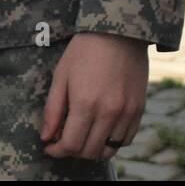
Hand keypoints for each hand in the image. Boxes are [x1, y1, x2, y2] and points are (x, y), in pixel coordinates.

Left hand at [41, 32, 148, 160]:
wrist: (118, 34)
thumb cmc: (83, 52)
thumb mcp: (61, 76)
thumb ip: (53, 109)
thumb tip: (46, 136)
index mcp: (85, 104)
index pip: (71, 144)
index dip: (57, 151)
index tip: (49, 148)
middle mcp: (108, 113)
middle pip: (90, 151)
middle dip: (72, 151)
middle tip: (62, 140)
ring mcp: (127, 114)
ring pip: (110, 149)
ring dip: (93, 149)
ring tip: (81, 136)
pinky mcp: (139, 111)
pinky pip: (125, 140)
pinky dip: (111, 142)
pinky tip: (100, 130)